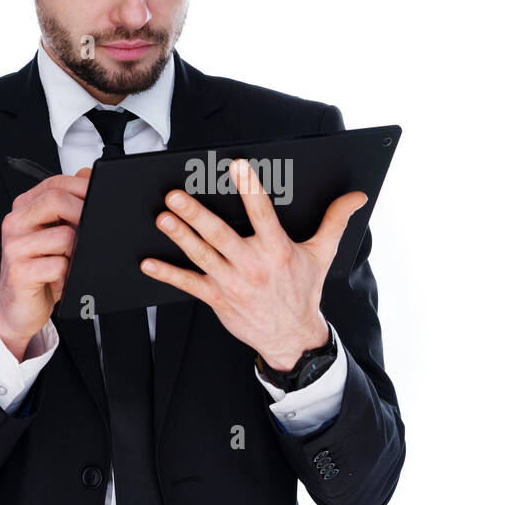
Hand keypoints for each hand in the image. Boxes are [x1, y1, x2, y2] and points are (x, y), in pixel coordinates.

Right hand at [0, 167, 91, 359]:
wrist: (18, 308)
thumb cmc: (39, 269)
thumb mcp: (55, 233)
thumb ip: (69, 204)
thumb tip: (87, 176)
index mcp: (24, 208)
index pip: (55, 184)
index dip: (83, 188)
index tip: (102, 198)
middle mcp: (16, 223)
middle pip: (56, 200)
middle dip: (85, 212)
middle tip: (96, 230)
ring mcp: (15, 247)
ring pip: (64, 235)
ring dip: (78, 251)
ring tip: (72, 262)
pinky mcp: (20, 272)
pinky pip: (59, 265)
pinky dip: (69, 273)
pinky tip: (63, 278)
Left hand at [140, 157, 367, 370]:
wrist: (291, 337)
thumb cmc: (303, 290)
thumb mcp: (322, 254)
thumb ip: (336, 221)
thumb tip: (356, 196)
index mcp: (277, 250)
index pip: (262, 213)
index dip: (250, 189)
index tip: (236, 167)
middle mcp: (253, 266)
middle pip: (220, 235)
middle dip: (196, 215)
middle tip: (176, 196)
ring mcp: (232, 283)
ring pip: (201, 256)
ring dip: (180, 237)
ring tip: (163, 217)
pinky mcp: (217, 298)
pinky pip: (188, 284)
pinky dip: (168, 274)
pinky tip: (148, 263)